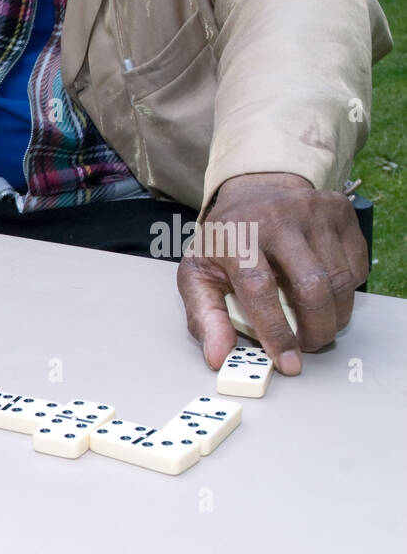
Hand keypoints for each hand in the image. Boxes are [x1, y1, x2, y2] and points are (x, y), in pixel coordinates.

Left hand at [177, 173, 366, 374]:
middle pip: (312, 286)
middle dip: (316, 328)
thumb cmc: (225, 240)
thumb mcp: (197, 275)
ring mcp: (314, 212)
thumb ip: (204, 318)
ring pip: (340, 280)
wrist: (253, 193)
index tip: (287, 361)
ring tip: (316, 324)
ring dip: (333, 315)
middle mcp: (278, 219)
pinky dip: (345, 291)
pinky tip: (325, 293)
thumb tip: (217, 356)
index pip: (259, 289)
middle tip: (309, 346)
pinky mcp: (341, 212)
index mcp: (237, 236)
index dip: (276, 331)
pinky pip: (355, 266)